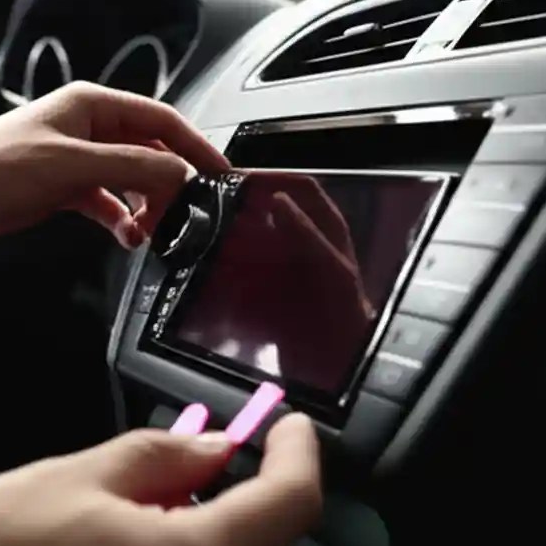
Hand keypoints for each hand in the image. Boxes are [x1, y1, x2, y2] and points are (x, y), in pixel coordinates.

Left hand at [0, 82, 229, 245]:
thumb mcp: (74, 164)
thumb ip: (133, 167)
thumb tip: (180, 174)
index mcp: (95, 106)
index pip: (164, 120)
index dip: (196, 147)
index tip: (219, 175)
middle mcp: (92, 128)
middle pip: (153, 152)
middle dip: (172, 185)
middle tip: (185, 215)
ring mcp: (80, 158)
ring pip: (135, 180)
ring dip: (149, 206)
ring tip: (153, 231)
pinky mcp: (67, 186)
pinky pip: (112, 202)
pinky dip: (124, 219)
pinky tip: (126, 236)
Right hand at [191, 173, 374, 390]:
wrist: (339, 368)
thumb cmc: (348, 319)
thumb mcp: (334, 272)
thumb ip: (307, 235)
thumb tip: (277, 200)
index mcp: (325, 230)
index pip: (298, 188)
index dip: (270, 178)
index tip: (234, 179)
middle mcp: (302, 244)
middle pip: (264, 214)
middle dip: (236, 210)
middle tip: (203, 208)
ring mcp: (282, 269)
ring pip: (246, 243)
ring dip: (223, 242)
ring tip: (196, 242)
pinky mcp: (265, 296)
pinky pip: (237, 278)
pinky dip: (220, 276)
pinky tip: (202, 278)